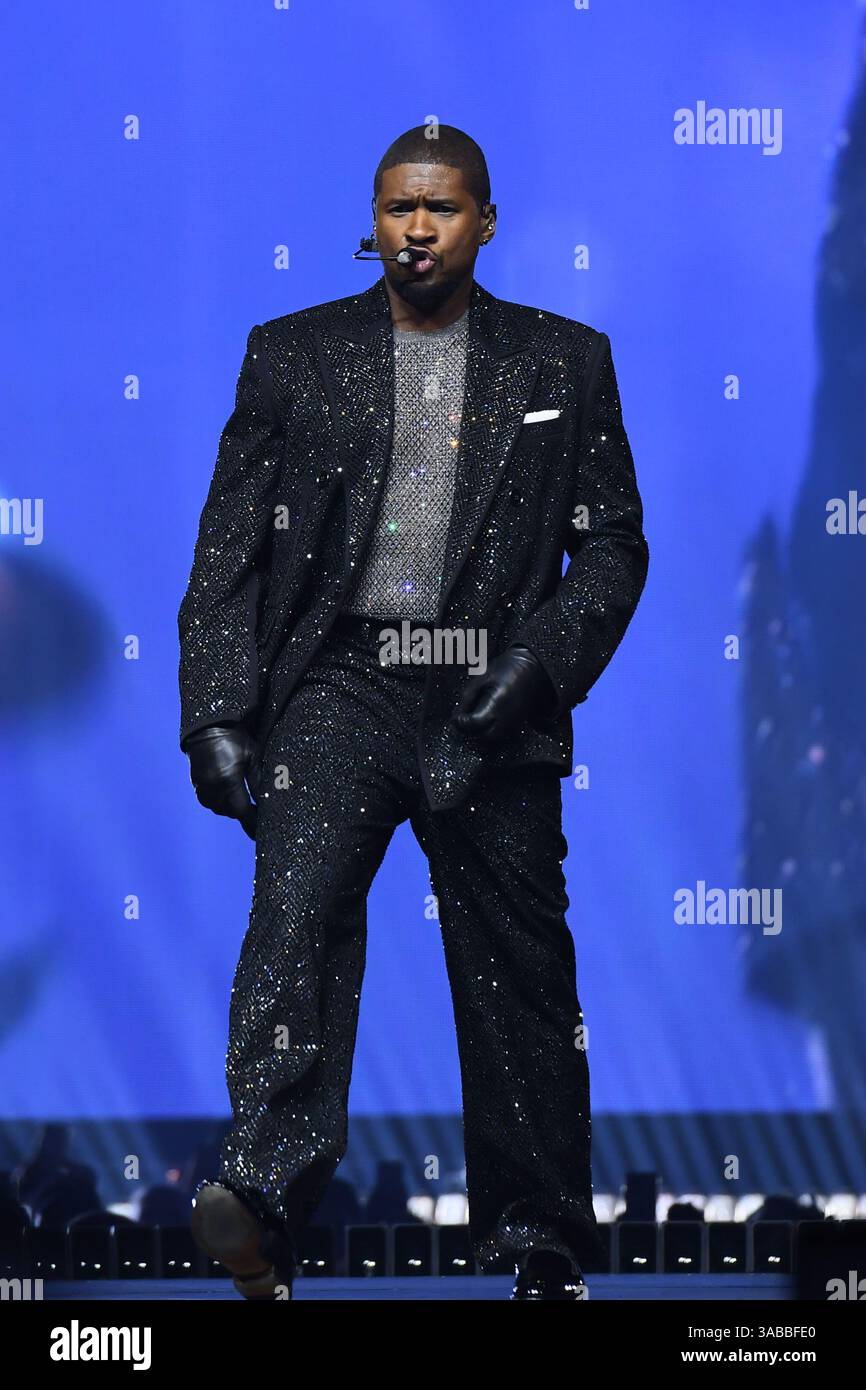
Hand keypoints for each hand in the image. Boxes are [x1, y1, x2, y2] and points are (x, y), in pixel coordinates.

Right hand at [183, 724, 258, 839]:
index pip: (243, 813)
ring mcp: (202, 786)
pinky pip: (208, 801)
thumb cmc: (235, 738)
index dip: (253, 824)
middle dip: (243, 813)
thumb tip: (269, 802)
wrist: (208, 725)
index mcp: (229, 781)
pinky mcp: (195, 782)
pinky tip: (227, 794)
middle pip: (230, 812)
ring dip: (231, 808)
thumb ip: (259, 782)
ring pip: (218, 808)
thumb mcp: (253, 757)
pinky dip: (219, 801)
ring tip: (243, 801)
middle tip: (256, 811)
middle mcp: (212, 787)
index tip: (262, 833)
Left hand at [451, 645, 556, 744]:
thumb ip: (467, 700)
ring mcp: (514, 725)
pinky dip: (488, 737)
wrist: (531, 669)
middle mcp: (508, 718)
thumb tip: (456, 719)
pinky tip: (481, 726)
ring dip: (479, 738)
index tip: (454, 719)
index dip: (462, 724)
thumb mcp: (480, 680)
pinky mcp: (517, 727)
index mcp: (498, 703)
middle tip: (461, 724)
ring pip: (492, 742)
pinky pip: (500, 739)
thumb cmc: (504, 670)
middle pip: (484, 739)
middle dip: (470, 735)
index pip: (476, 723)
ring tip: (470, 726)